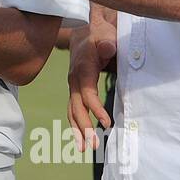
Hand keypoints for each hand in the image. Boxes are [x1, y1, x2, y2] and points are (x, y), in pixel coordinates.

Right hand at [67, 12, 116, 152]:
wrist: (85, 31)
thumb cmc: (99, 34)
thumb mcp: (105, 34)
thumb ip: (107, 42)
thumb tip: (107, 48)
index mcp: (82, 68)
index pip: (87, 93)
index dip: (95, 109)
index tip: (106, 123)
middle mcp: (74, 79)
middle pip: (76, 106)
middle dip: (84, 127)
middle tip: (94, 145)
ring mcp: (72, 85)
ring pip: (72, 110)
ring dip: (78, 130)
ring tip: (86, 148)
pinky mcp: (75, 89)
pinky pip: (73, 109)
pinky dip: (76, 124)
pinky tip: (81, 138)